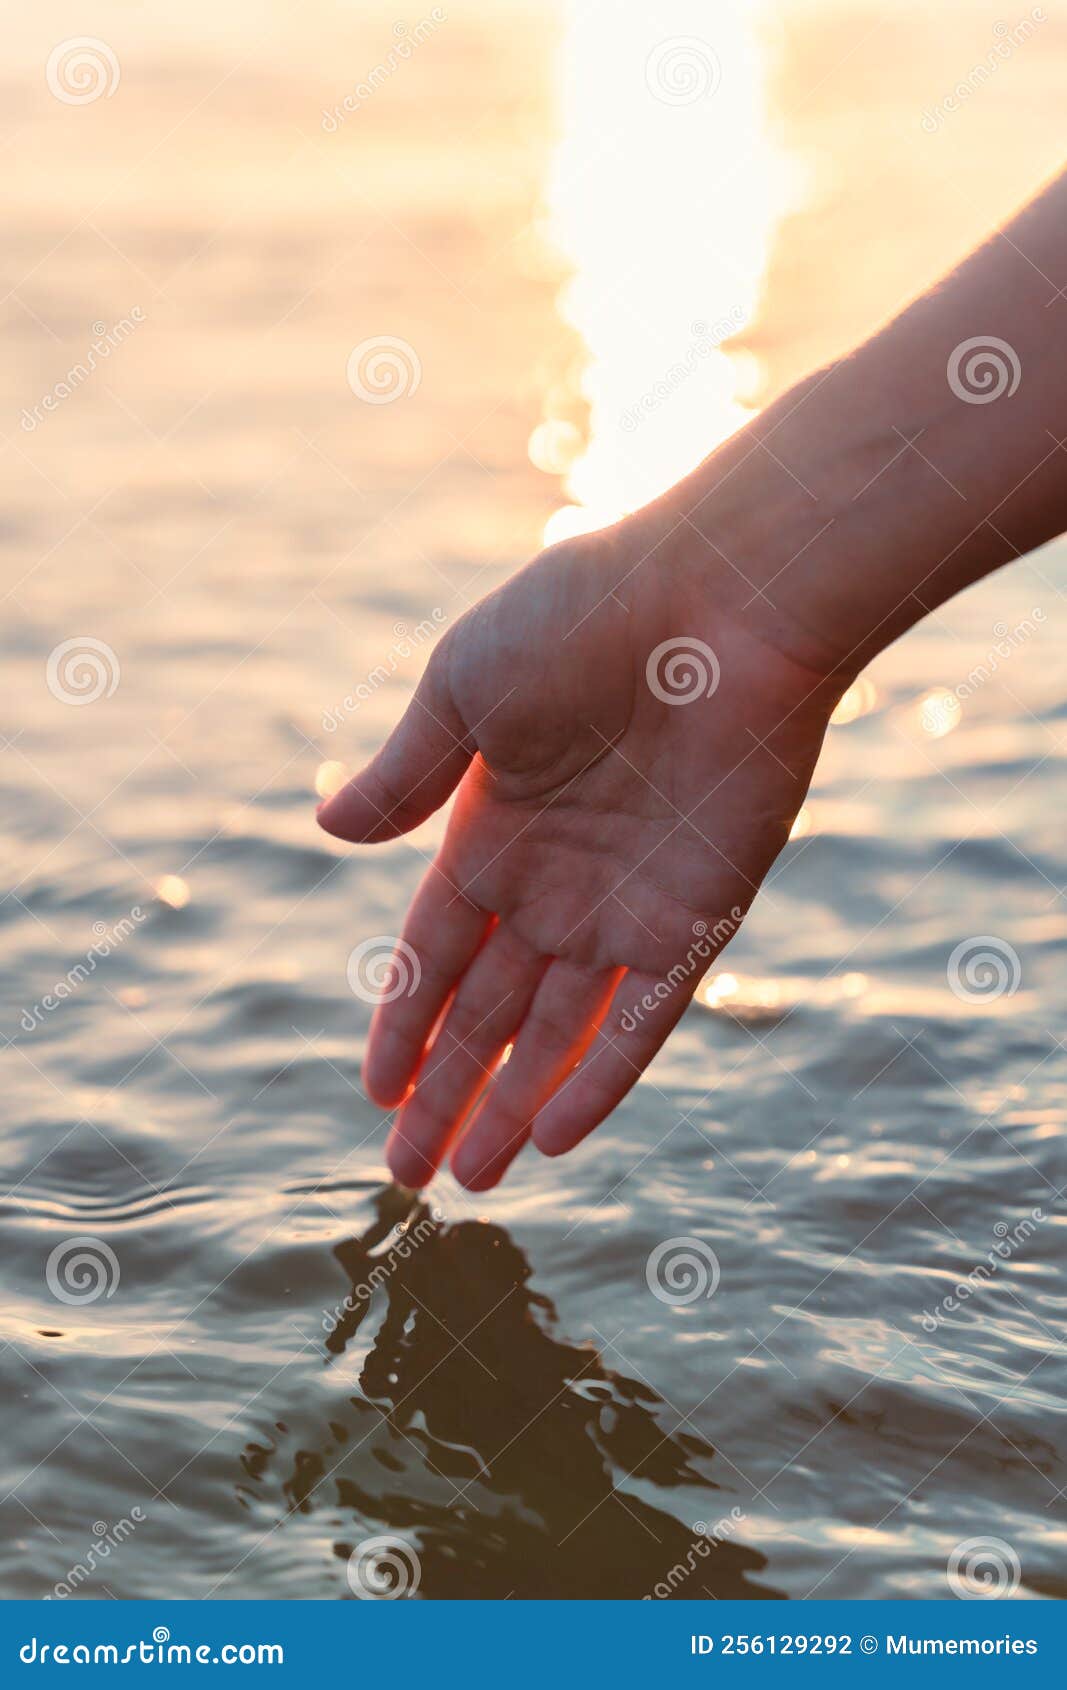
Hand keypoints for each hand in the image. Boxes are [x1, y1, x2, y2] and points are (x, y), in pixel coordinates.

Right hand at [317, 518, 841, 1190]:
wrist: (719, 598)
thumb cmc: (583, 618)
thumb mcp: (463, 687)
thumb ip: (405, 772)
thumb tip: (326, 832)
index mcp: (493, 828)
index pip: (435, 953)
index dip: (403, 1022)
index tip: (374, 1089)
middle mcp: (557, 881)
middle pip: (489, 1013)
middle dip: (447, 1092)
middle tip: (408, 1175)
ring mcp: (626, 904)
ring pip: (558, 1034)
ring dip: (513, 1105)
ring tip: (474, 1181)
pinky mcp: (696, 916)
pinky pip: (643, 1019)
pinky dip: (599, 1078)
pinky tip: (553, 1137)